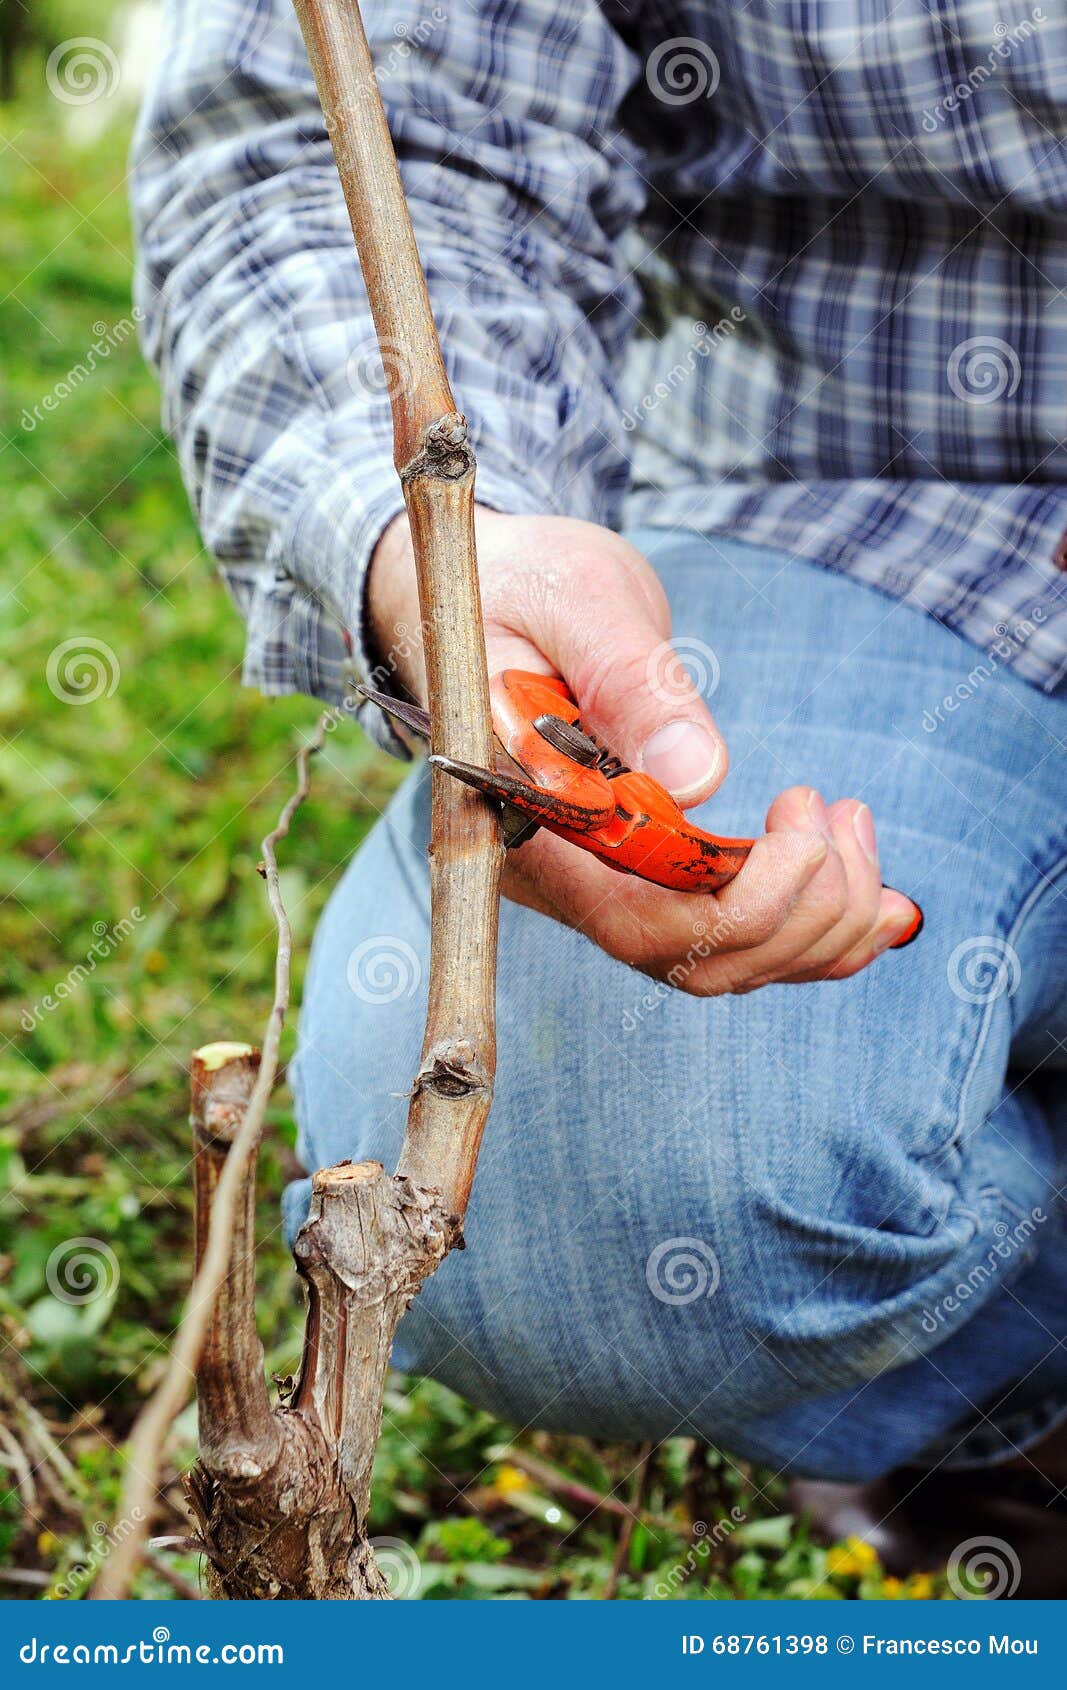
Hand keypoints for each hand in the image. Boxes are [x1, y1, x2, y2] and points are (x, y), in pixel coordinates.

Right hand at [367, 507, 917, 994]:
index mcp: (530, 821)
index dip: (736, 907)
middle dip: (798, 913)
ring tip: (855, 826)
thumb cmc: (520, 583)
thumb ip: (628, 684)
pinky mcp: (647, 865)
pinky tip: (878, 902)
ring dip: (819, 922)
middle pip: (693, 959)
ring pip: (724, 961)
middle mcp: (567, 874)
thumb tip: (698, 778)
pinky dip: (814, 928)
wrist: (496, 588)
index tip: (799, 823)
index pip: (637, 921)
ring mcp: (607, 878)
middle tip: (839, 813)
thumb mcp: (575, 602)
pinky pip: (734, 934)